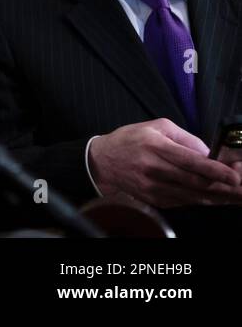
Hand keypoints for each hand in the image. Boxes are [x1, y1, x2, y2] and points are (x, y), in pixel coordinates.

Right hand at [88, 118, 241, 206]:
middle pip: (196, 182)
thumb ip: (185, 138)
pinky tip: (216, 199)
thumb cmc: (130, 140)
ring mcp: (152, 187)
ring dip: (218, 197)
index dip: (215, 170)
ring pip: (193, 196)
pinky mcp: (153, 199)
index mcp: (155, 146)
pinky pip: (183, 202)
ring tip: (237, 196)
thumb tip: (210, 153)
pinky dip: (202, 201)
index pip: (191, 161)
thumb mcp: (156, 127)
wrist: (102, 162)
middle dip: (224, 186)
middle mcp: (153, 168)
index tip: (234, 174)